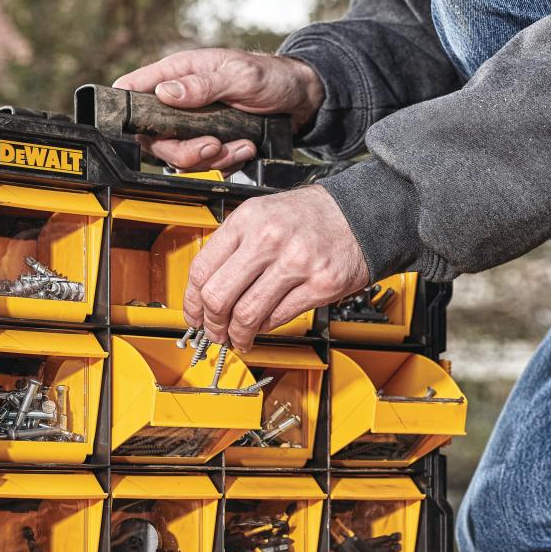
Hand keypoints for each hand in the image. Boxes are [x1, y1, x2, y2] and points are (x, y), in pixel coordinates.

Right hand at [112, 47, 323, 173]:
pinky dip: (225, 163)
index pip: (132, 89)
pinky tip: (244, 148)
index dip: (127, 111)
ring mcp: (193, 124)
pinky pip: (204, 164)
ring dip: (211, 159)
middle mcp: (179, 100)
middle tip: (214, 146)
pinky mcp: (210, 141)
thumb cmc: (270, 76)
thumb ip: (203, 85)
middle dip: (184, 151)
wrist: (300, 98)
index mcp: (178, 73)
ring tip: (239, 145)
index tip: (146, 130)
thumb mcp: (240, 76)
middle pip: (154, 138)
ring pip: (179, 157)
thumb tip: (166, 92)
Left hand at [185, 186, 368, 350]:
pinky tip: (264, 326)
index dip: (191, 302)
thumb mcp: (262, 215)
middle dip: (212, 324)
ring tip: (239, 337)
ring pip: (247, 314)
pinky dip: (266, 327)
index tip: (194, 315)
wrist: (358, 214)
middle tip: (215, 332)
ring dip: (237, 334)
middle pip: (219, 296)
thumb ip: (233, 245)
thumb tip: (205, 288)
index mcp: (248, 220)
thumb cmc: (310, 217)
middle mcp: (270, 239)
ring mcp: (296, 263)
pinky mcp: (320, 285)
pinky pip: (279, 317)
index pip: (202, 270)